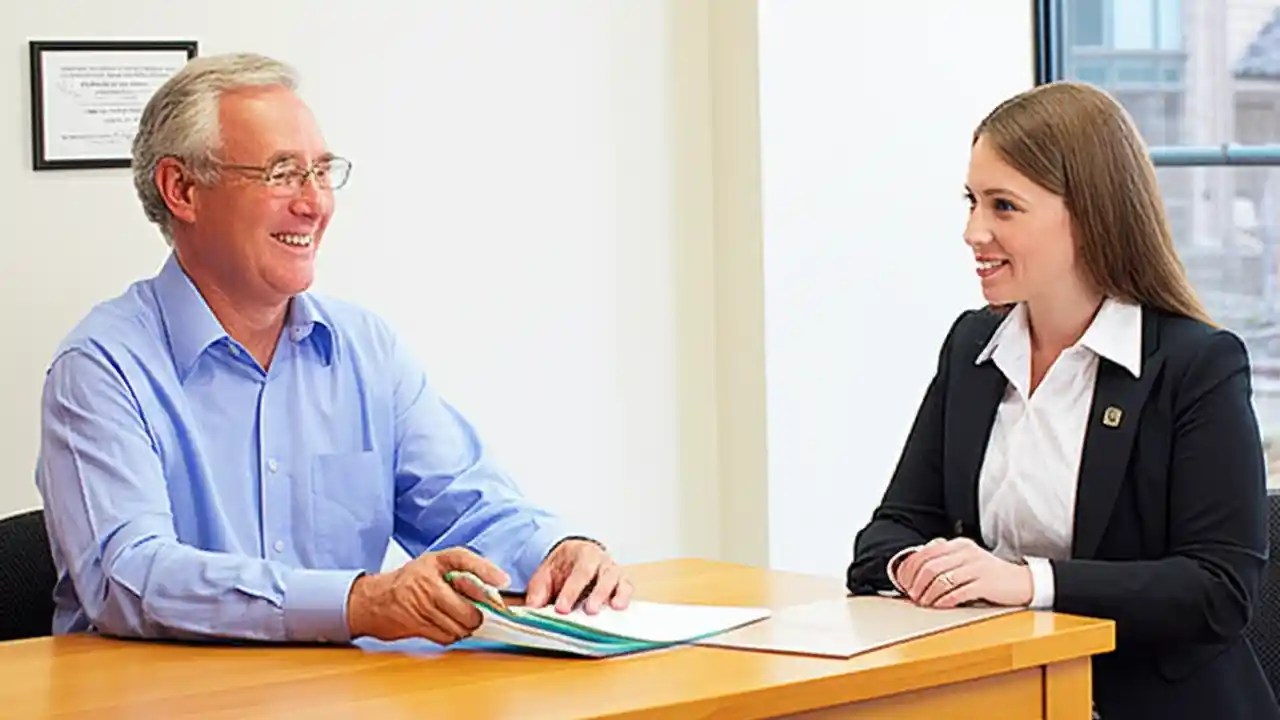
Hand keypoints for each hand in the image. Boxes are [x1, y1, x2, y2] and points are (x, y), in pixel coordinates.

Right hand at [346, 547, 508, 643]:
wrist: (374, 600)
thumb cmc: (410, 581)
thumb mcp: (436, 565)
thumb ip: (464, 571)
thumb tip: (496, 587)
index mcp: (436, 561)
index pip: (465, 559)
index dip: (486, 570)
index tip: (503, 580)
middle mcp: (429, 582)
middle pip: (468, 608)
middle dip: (478, 615)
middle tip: (478, 613)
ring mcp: (422, 605)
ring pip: (460, 626)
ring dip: (466, 627)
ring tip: (461, 619)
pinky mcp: (417, 625)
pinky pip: (447, 637)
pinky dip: (453, 635)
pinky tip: (448, 626)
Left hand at [525, 539, 632, 614]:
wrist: (573, 558)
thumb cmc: (561, 568)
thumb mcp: (545, 575)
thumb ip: (538, 591)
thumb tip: (532, 609)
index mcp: (582, 554)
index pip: (579, 572)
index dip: (571, 591)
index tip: (562, 609)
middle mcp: (602, 561)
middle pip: (603, 575)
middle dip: (597, 594)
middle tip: (590, 611)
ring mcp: (614, 572)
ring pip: (620, 581)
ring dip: (617, 595)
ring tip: (613, 608)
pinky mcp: (622, 583)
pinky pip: (628, 588)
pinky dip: (626, 597)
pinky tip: (620, 608)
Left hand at [894, 537, 1032, 607]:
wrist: (1022, 582)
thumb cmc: (989, 575)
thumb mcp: (966, 562)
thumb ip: (944, 562)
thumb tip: (915, 573)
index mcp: (958, 545)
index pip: (925, 553)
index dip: (910, 570)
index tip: (903, 583)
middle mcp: (966, 553)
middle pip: (930, 567)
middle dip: (916, 584)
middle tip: (913, 596)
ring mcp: (976, 567)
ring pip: (941, 580)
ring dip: (928, 595)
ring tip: (924, 603)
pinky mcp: (985, 583)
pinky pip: (958, 592)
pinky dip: (944, 601)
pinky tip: (939, 606)